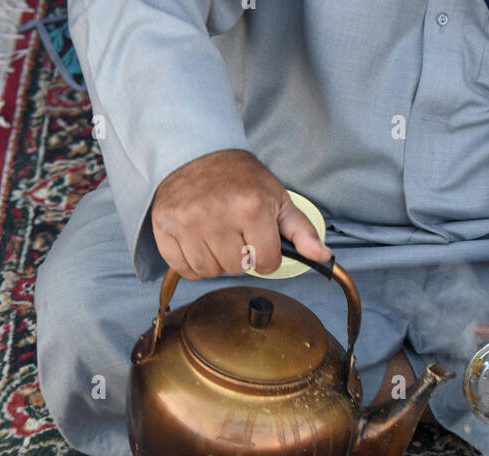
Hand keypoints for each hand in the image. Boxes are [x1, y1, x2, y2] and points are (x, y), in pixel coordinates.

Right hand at [151, 149, 330, 279]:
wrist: (194, 152)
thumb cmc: (238, 178)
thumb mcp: (276, 198)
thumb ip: (301, 231)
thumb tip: (323, 257)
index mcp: (251, 208)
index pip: (267, 264)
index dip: (266, 254)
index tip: (257, 236)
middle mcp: (218, 216)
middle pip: (238, 269)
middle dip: (240, 254)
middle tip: (233, 228)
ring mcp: (188, 223)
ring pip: (211, 272)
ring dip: (216, 259)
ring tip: (214, 231)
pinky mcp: (165, 228)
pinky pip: (185, 270)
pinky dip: (192, 261)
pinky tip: (196, 238)